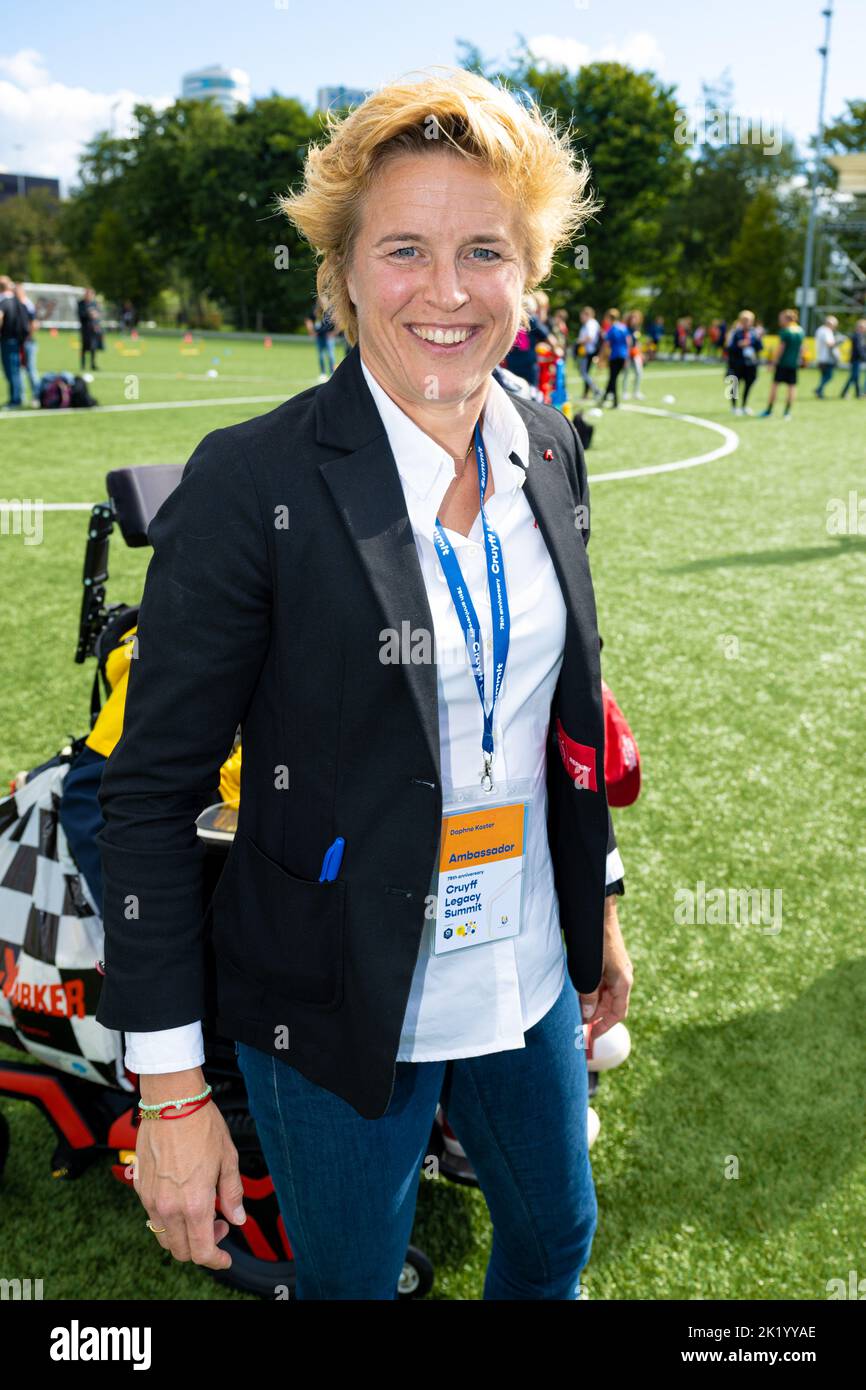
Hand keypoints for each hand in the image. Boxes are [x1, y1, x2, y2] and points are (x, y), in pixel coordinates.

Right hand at [134, 1079, 245, 1270]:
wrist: (171, 1102)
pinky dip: (168, 1218)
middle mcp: (168, 1206)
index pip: (201, 1251)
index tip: (224, 1258)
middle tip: (217, 1226)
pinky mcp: (140, 1187)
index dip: (216, 1260)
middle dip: (201, 1247)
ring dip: (182, 1234)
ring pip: (164, 1237)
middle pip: (180, 1251)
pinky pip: (152, 1216)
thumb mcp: (227, 1159)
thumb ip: (232, 1194)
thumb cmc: (200, 1124)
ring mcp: (151, 1198)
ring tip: (200, 1211)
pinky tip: (182, 1197)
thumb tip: (237, 1217)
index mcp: (194, 1203)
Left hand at [579, 897, 632, 1039]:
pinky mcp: (608, 964)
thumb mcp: (592, 971)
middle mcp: (622, 978)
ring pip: (604, 995)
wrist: (600, 914)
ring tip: (575, 1013)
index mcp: (623, 982)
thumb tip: (588, 1014)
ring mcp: (616, 971)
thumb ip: (590, 993)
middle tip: (577, 1026)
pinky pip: (601, 984)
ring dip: (591, 1005)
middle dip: (595, 1017)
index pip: (618, 1013)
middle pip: (610, 1006)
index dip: (605, 1027)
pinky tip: (578, 995)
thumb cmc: (598, 942)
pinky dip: (591, 993)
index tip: (591, 1036)